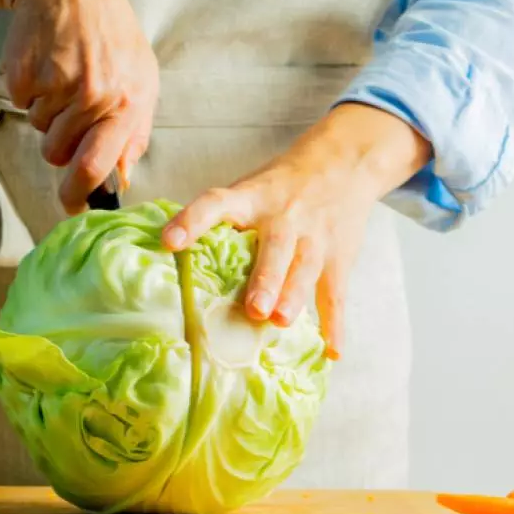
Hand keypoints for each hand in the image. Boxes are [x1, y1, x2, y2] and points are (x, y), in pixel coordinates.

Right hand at [0, 0, 158, 214]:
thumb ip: (136, 132)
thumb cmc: (112, 38)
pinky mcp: (27, 73)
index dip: (78, 194)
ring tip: (63, 79)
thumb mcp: (143, 81)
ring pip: (39, 129)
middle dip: (57, 149)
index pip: (96, 166)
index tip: (71, 207)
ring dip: (47, 114)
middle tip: (65, 120)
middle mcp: (94, 95)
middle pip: (58, 154)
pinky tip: (47, 65)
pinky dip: (30, 91)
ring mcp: (58, 83)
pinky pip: (22, 103)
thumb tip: (123, 178)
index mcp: (127, 103)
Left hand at [161, 104, 431, 359]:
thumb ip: (223, 221)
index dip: (192, 220)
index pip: (216, 204)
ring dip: (293, 296)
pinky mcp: (339, 257)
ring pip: (305, 269)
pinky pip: (335, 293)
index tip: (169, 241)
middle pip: (275, 248)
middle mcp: (284, 217)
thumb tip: (172, 260)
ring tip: (280, 321)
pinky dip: (335, 325)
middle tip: (253, 308)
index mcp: (252, 198)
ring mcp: (314, 238)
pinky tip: (331, 351)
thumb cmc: (282, 186)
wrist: (343, 161)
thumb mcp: (251, 189)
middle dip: (264, 278)